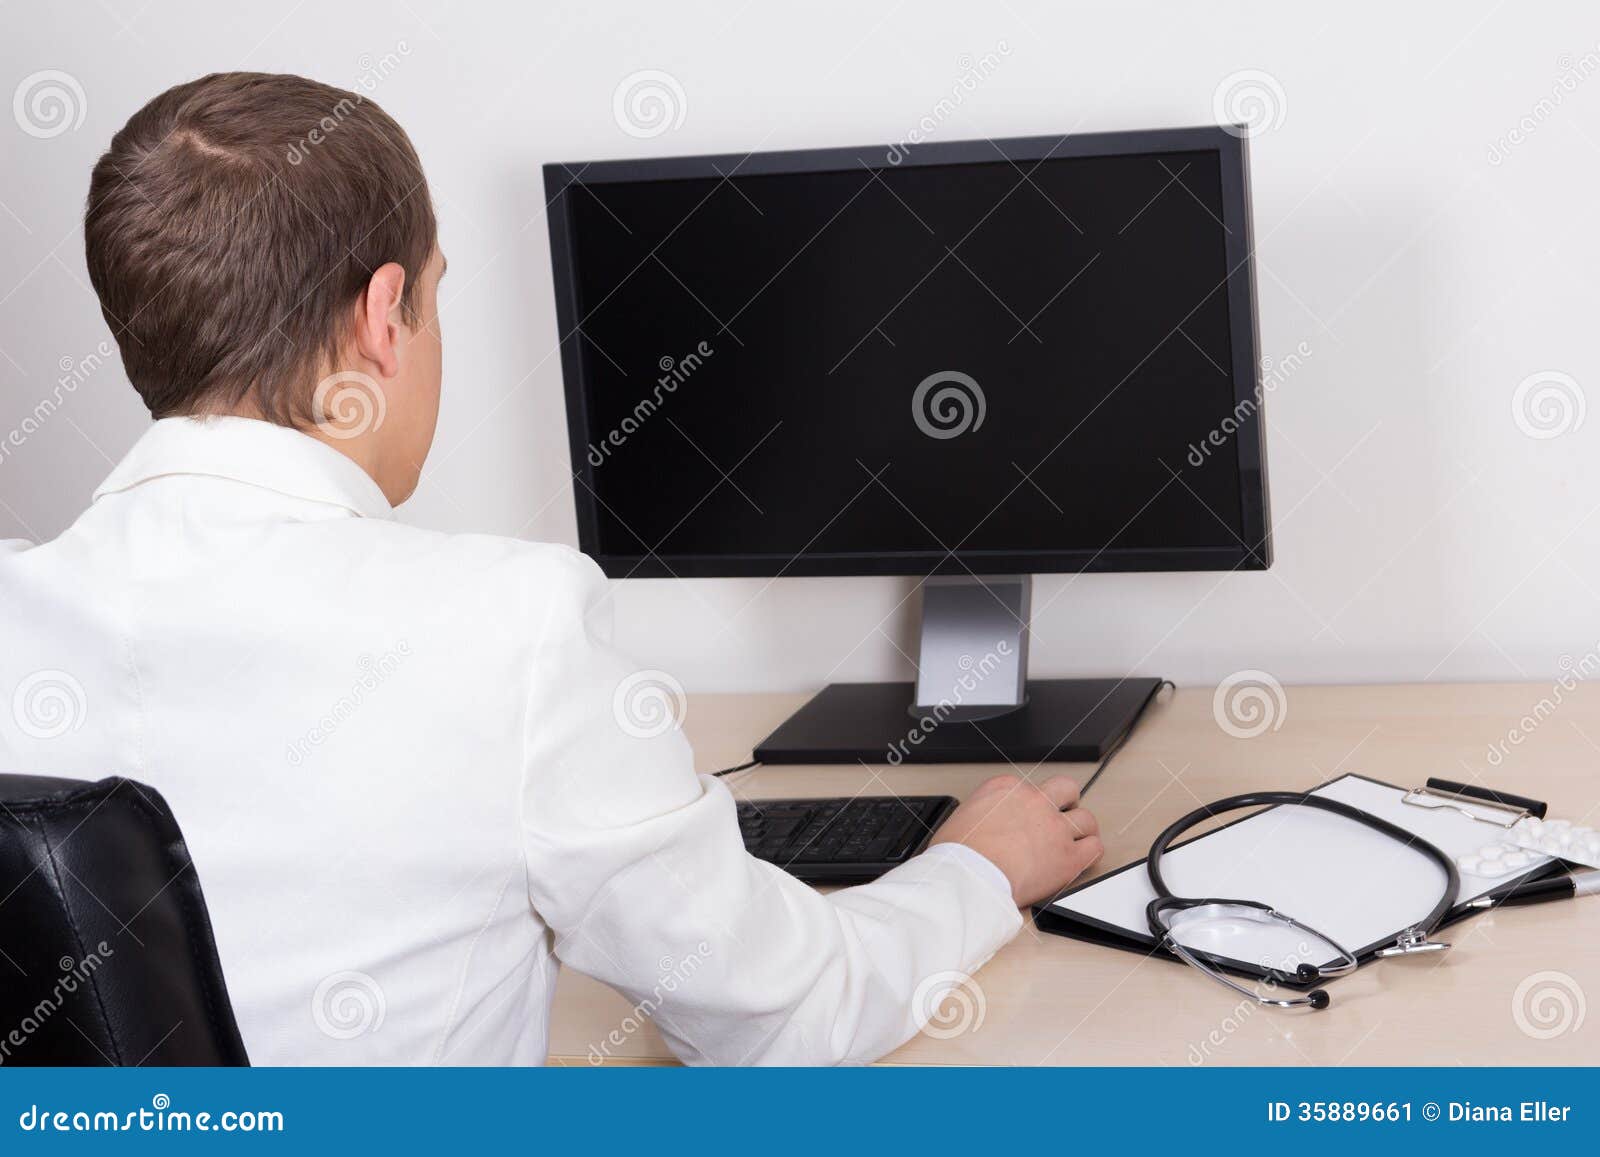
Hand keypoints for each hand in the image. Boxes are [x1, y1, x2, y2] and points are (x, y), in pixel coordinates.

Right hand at [929, 774, 1102, 905]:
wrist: (969, 877)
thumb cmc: (957, 855)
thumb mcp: (960, 818)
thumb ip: (979, 814)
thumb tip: (980, 825)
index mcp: (1005, 788)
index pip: (1028, 787)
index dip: (1030, 804)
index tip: (1027, 817)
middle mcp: (1034, 801)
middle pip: (1065, 789)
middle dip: (1066, 801)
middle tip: (1061, 816)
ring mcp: (1054, 827)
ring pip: (1085, 818)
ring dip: (1081, 829)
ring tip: (1076, 840)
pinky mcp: (1068, 857)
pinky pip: (1094, 847)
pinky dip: (1090, 852)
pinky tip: (1082, 858)